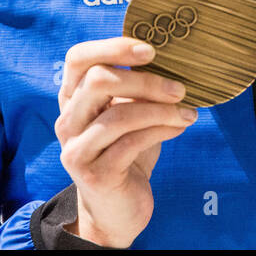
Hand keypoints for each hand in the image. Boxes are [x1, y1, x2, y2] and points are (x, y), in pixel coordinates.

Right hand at [54, 36, 196, 247]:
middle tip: (179, 88)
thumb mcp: (130, 114)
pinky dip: (162, 130)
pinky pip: (131, 142)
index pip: (78, 58)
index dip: (113, 47)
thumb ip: (137, 88)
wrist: (117, 209)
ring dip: (161, 110)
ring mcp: (77, 149)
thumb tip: (174, 58)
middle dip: (145, 80)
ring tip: (187, 112)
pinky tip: (181, 126)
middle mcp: (67, 121)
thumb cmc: (127, 152)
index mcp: (73, 98)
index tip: (151, 50)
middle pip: (98, 81)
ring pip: (118, 115)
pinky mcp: (94, 174)